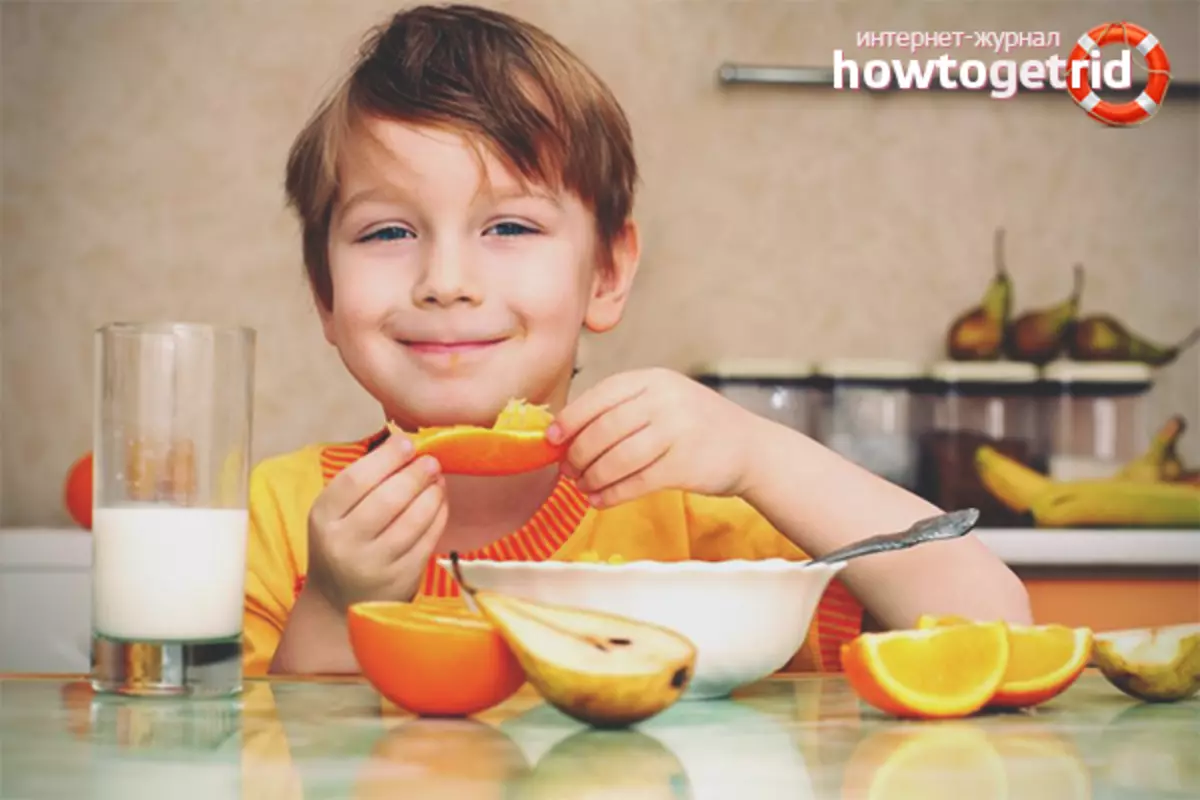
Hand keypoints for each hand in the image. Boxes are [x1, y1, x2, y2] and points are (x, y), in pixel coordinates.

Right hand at [305, 433, 447, 610]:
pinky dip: (439, 515)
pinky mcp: (401, 580)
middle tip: (431, 460)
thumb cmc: (341, 544)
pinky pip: (428, 540)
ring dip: (432, 493)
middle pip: (388, 499)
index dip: (386, 458)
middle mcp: (344, 544)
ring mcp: (374, 565)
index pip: (355, 480)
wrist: (338, 603)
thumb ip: (362, 482)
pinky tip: (440, 501)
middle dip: (415, 474)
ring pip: (413, 520)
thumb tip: (401, 443)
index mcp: (323, 519)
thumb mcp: (335, 514)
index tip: (406, 443)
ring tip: (438, 478)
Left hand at [549, 368, 764, 507]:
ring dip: (592, 477)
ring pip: (617, 458)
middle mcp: (665, 400)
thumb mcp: (665, 401)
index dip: (571, 418)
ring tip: (582, 487)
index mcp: (654, 380)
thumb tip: (567, 434)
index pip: (601, 395)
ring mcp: (677, 432)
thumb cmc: (698, 427)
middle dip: (578, 453)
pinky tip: (600, 500)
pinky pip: (636, 482)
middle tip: (567, 469)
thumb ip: (624, 410)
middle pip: (605, 428)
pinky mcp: (685, 465)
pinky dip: (611, 494)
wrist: (752, 448)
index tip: (552, 438)